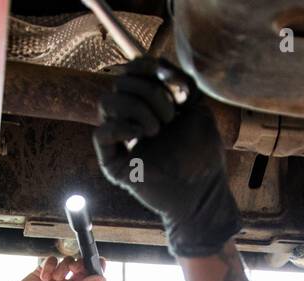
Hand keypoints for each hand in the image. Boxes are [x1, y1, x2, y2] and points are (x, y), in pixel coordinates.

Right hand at [0, 255, 106, 280]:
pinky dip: (49, 266)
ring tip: (54, 279)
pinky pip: (51, 260)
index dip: (96, 268)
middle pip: (80, 265)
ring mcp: (56, 276)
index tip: (99, 260)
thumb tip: (103, 279)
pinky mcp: (43, 270)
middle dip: (78, 264)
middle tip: (74, 269)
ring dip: (61, 268)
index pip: (91, 277)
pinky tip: (44, 277)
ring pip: (66, 261)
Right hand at [93, 58, 240, 257]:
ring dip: (136, 108)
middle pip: (120, 82)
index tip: (174, 83)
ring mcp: (120, 140)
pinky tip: (142, 135)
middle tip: (171, 116)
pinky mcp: (114, 162)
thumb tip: (158, 65)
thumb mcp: (197, 108)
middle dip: (150, 92)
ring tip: (157, 129)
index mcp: (148, 104)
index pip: (132, 71)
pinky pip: (101, 134)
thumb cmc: (202, 154)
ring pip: (106, 102)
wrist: (202, 192)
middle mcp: (130, 118)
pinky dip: (121, 127)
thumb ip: (181, 82)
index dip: (149, 67)